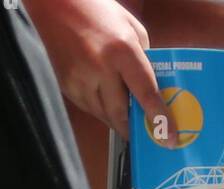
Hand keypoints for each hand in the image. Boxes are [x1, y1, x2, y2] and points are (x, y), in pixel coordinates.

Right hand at [26, 0, 173, 139]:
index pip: (146, 93)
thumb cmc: (97, 11)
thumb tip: (154, 90)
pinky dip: (102, 110)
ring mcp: (80, 78)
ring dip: (119, 121)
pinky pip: (89, 109)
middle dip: (136, 129)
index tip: (169, 139)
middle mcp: (100, 67)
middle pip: (122, 114)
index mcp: (122, 50)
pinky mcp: (66, 85)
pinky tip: (108, 103)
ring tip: (129, 120)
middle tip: (148, 135)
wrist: (54, 3)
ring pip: (105, 116)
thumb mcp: (131, 28)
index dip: (159, 119)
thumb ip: (144, 60)